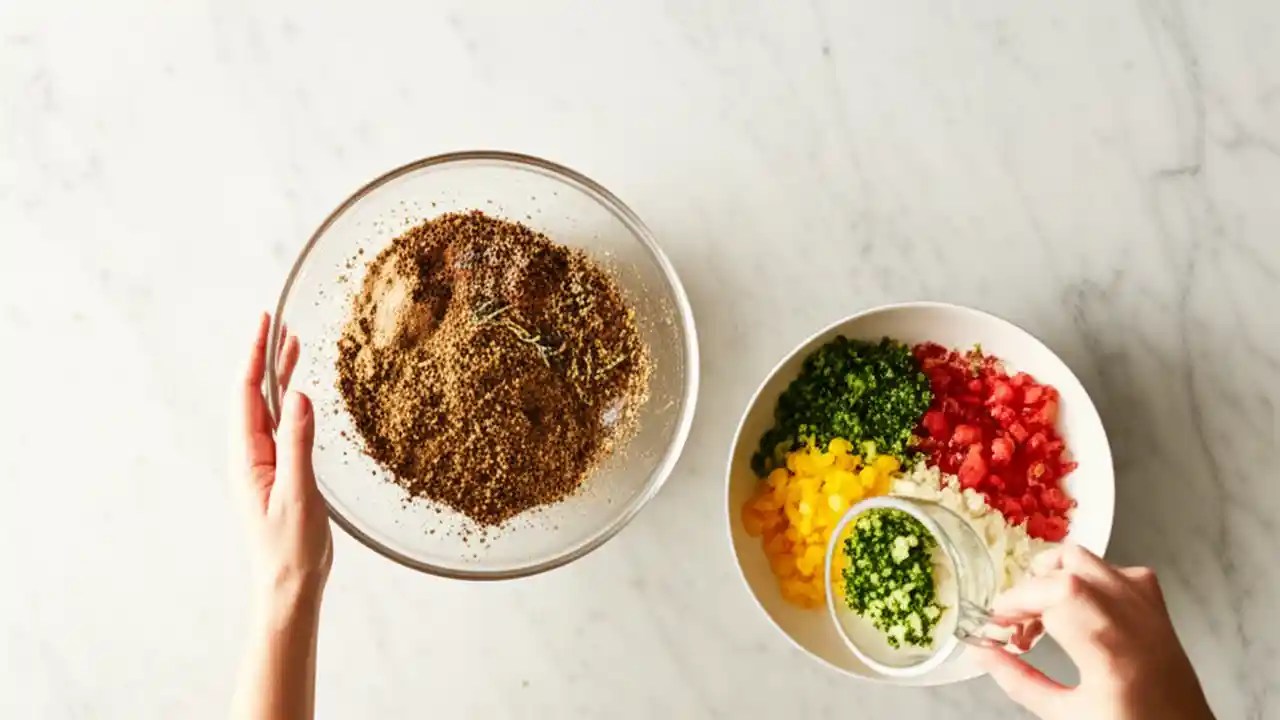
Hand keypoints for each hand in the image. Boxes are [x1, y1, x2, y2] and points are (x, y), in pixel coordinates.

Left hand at [233, 313, 332, 604]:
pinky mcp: (279, 475)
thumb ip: (299, 444)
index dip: (254, 356)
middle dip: (265, 357)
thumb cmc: (290, 549)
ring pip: (268, 411)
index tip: (264, 322)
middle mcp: (251, 457)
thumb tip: (300, 396)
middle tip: (281, 323)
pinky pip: (282, 429)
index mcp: (248, 459)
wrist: (289, 587)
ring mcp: (264, 466)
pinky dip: (290, 403)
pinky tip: (302, 395)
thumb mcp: (299, 494)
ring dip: (278, 377)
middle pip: (254, 396)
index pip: (247, 395)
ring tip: (295, 347)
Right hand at [979, 545, 1212, 719]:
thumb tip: (982, 652)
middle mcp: (1133, 618)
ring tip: (1042, 615)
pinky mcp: (1156, 607)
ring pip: (1088, 559)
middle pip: (1067, 566)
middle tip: (1016, 624)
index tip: (996, 623)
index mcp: (1110, 650)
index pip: (1054, 592)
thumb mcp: (1067, 716)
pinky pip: (1114, 570)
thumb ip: (1019, 681)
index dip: (1015, 600)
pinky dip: (1085, 580)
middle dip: (1030, 589)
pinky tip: (1076, 610)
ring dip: (1054, 578)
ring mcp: (1148, 607)